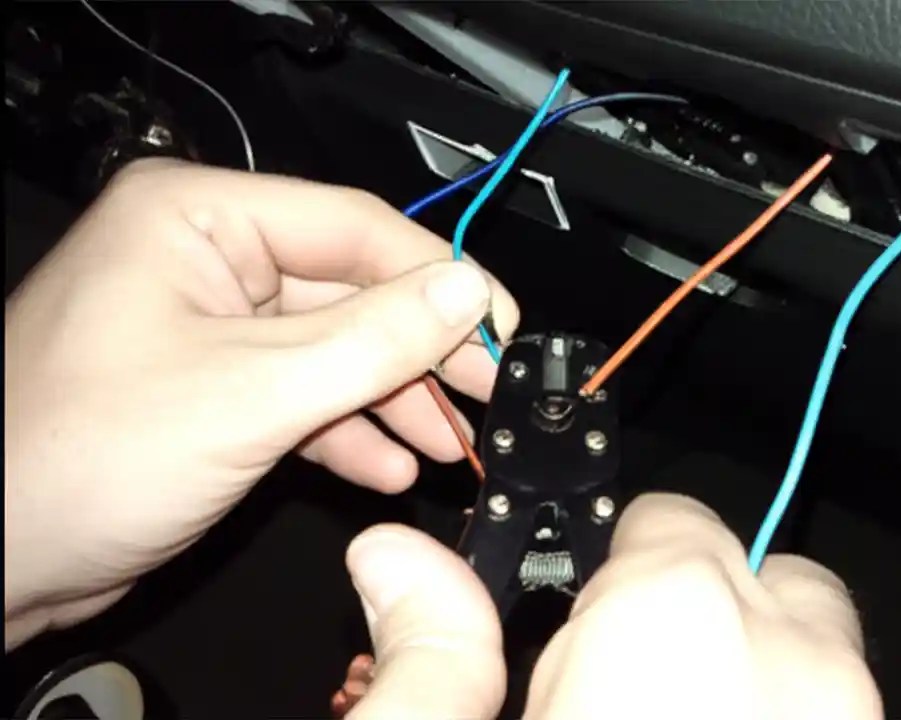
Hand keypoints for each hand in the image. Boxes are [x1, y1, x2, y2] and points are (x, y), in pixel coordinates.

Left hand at [3, 159, 518, 649]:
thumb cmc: (64, 460)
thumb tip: (464, 295)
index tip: (499, 327)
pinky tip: (390, 467)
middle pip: (351, 292)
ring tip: (448, 443)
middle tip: (484, 390)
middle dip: (420, 353)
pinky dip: (349, 431)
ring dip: (395, 400)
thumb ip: (371, 340)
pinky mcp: (210, 393)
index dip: (437, 279)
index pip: (354, 227)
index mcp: (196, 219)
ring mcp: (207, 331)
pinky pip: (301, 397)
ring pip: (334, 351)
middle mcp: (203, 263)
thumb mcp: (251, 392)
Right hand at [335, 493, 881, 718]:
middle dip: (703, 613)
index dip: (610, 573)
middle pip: (763, 576)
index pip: (664, 520)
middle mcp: (797, 663)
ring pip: (817, 654)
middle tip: (630, 691)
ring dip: (756, 676)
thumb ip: (431, 650)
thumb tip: (393, 563)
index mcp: (677, 620)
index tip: (582, 625)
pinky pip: (842, 714)